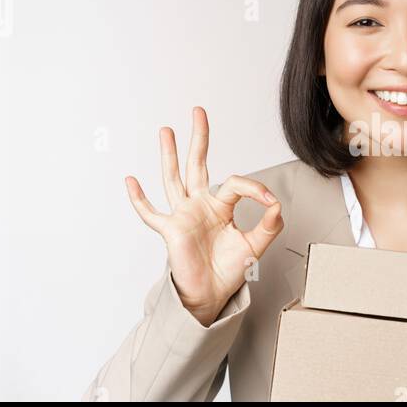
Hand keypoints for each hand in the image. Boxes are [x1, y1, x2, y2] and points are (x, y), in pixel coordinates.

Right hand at [125, 107, 284, 326]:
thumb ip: (269, 225)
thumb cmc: (229, 270)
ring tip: (166, 131)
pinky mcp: (171, 231)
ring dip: (170, 155)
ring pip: (173, 179)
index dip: (254, 189)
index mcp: (220, 206)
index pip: (235, 184)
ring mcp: (183, 216)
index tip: (270, 202)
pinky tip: (130, 181)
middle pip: (198, 165)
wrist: (212, 294)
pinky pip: (151, 214)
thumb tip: (276, 205)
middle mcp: (199, 205)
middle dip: (199, 138)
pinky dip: (139, 199)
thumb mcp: (256, 245)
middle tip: (198, 112)